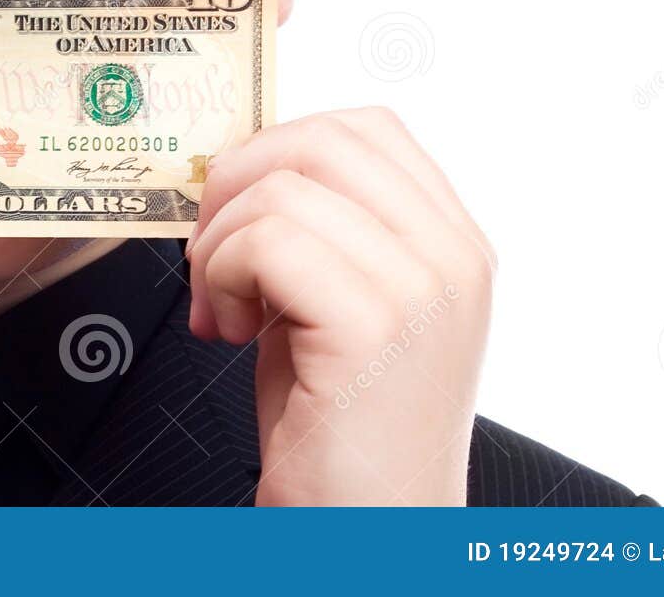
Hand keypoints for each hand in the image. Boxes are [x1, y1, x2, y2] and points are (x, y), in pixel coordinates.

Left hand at [186, 107, 494, 505]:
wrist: (369, 534)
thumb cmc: (339, 426)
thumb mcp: (338, 298)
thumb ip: (318, 225)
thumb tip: (240, 163)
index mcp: (452, 241)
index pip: (364, 127)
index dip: (277, 147)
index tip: (239, 206)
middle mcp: (453, 256)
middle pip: (319, 138)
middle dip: (235, 182)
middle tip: (210, 250)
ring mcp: (424, 287)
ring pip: (281, 188)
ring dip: (218, 244)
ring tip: (223, 307)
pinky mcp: (376, 326)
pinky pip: (267, 242)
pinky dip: (221, 277)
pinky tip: (228, 330)